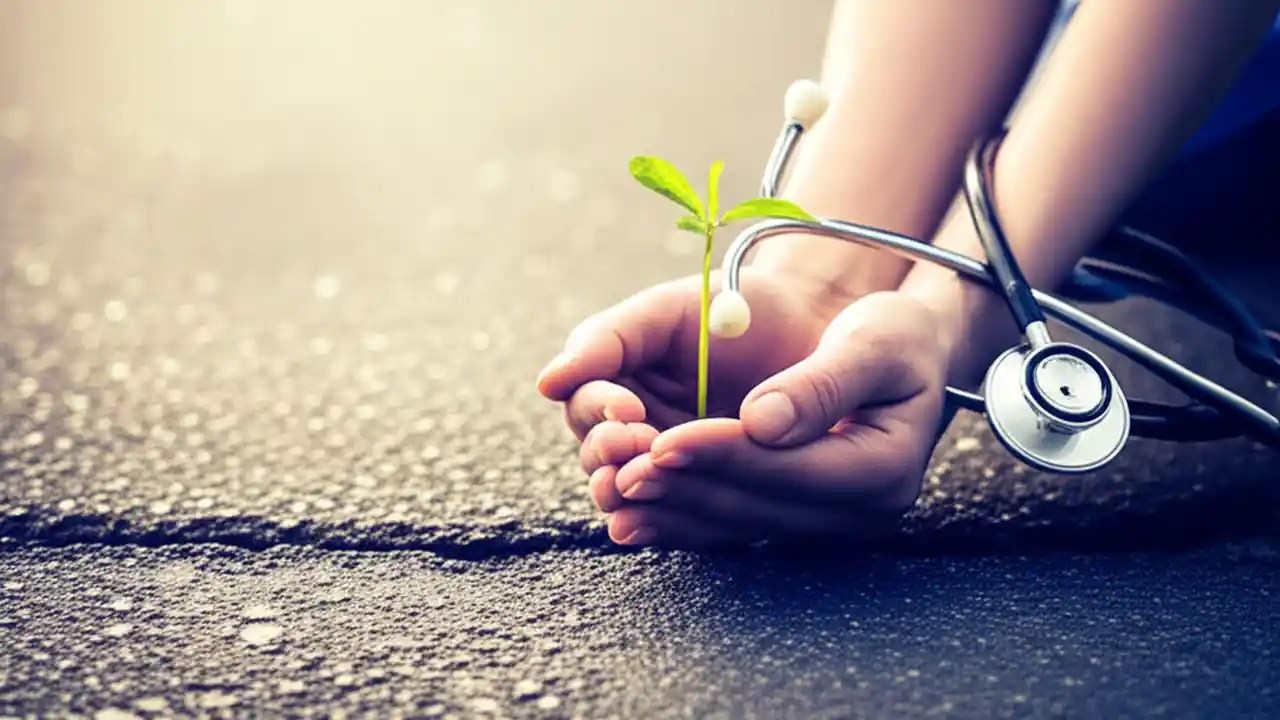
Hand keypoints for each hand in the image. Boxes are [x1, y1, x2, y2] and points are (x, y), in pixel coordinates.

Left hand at [568, 292, 948, 547]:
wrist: (893, 348)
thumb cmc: (891, 333)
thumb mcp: (876, 338)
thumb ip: (823, 381)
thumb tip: (762, 423)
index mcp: (883, 468)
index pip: (788, 470)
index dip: (721, 454)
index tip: (662, 438)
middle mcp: (850, 512)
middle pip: (750, 505)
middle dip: (680, 484)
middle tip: (619, 467)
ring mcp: (815, 520)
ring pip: (727, 523)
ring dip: (666, 507)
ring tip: (612, 485)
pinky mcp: (784, 515)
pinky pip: (721, 525)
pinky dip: (672, 519)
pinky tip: (626, 515)